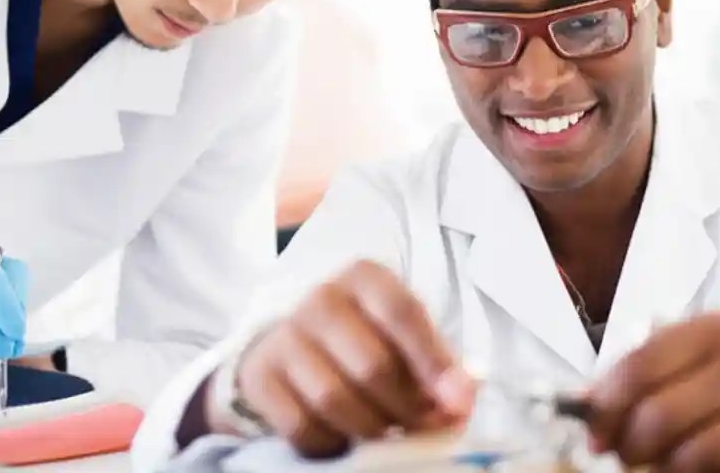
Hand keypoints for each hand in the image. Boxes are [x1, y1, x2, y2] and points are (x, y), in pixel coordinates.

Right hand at [214, 260, 475, 457]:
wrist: (290, 347)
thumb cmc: (366, 339)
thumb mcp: (404, 337)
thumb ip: (439, 364)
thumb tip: (460, 401)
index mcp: (365, 277)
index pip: (403, 312)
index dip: (434, 362)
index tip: (458, 404)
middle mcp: (322, 298)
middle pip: (372, 365)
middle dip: (407, 408)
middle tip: (423, 427)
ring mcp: (284, 336)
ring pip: (334, 399)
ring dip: (371, 428)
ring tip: (387, 433)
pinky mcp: (259, 376)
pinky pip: (300, 425)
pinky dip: (330, 442)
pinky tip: (345, 437)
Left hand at [586, 312, 719, 472]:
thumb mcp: (703, 344)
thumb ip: (647, 364)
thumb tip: (584, 402)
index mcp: (717, 329)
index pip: (642, 366)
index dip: (606, 406)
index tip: (594, 432)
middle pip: (663, 416)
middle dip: (631, 446)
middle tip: (625, 455)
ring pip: (694, 457)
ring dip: (665, 471)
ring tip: (662, 465)